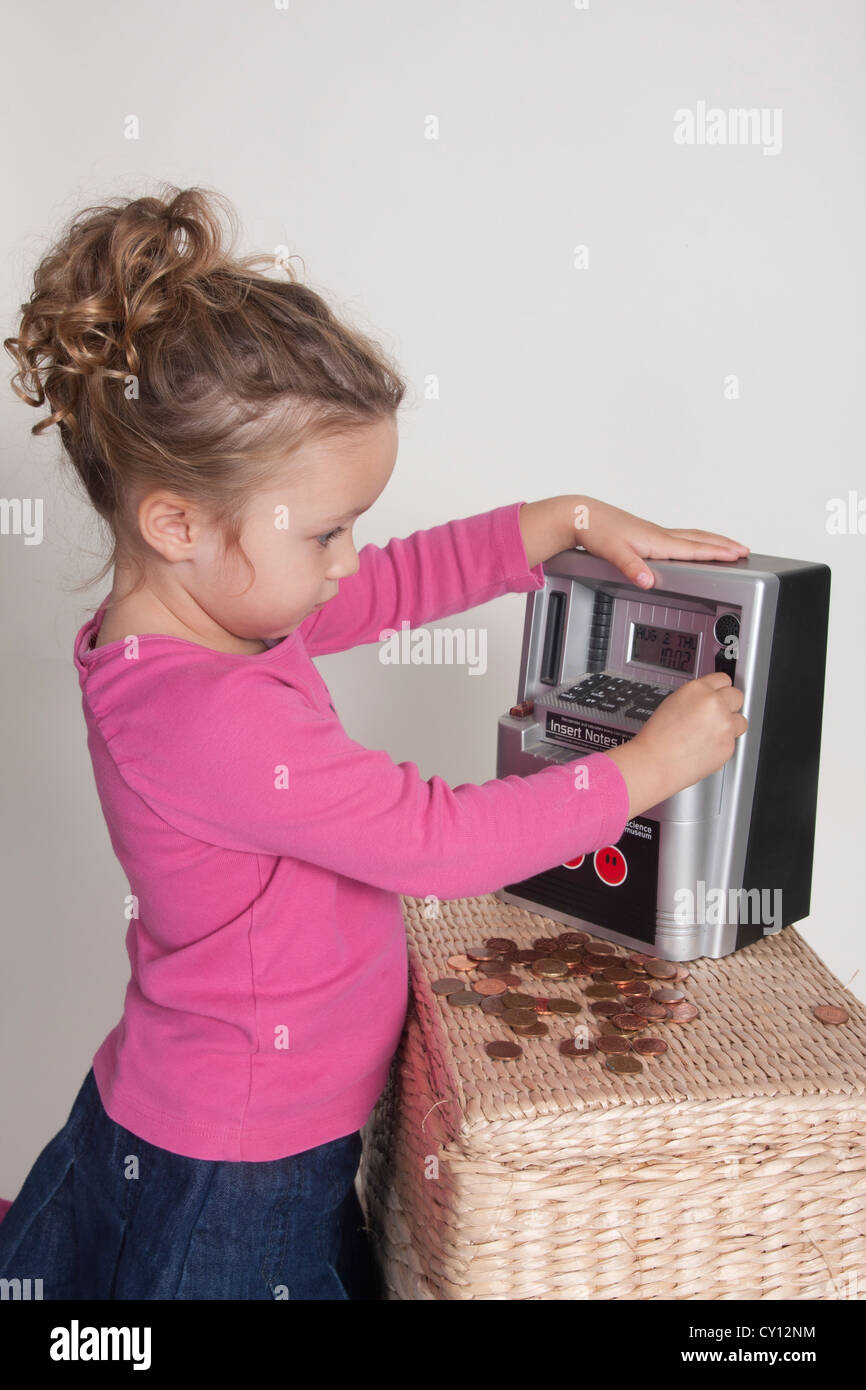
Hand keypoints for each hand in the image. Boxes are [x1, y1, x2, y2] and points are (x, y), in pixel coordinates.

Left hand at [571, 497, 748, 589]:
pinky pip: (681, 538)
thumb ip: (631, 567)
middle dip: (724, 545)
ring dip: (713, 541)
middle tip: (745, 550)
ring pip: (692, 537)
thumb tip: (647, 581)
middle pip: (700, 539)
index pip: (694, 548)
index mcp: (656, 540)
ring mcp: (655, 534)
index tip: (739, 554)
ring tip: (728, 547)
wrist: (582, 517)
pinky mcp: (647, 536)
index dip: (717, 552)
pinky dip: (696, 541)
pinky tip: (693, 546)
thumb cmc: (596, 531)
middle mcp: (659, 535)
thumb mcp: (612, 552)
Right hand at [605, 673, 747, 815]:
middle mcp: (714, 703)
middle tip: (718, 714)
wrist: (654, 763)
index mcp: (697, 689)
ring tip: (712, 733)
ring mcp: (724, 724)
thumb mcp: (673, 703)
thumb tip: (710, 699)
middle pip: (737, 696)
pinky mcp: (729, 745)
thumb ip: (696, 698)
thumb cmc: (657, 738)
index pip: (723, 679)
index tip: (720, 695)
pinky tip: (706, 747)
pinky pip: (734, 741)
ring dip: (731, 725)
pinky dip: (723, 744)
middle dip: (729, 704)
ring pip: (741, 720)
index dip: (720, 689)